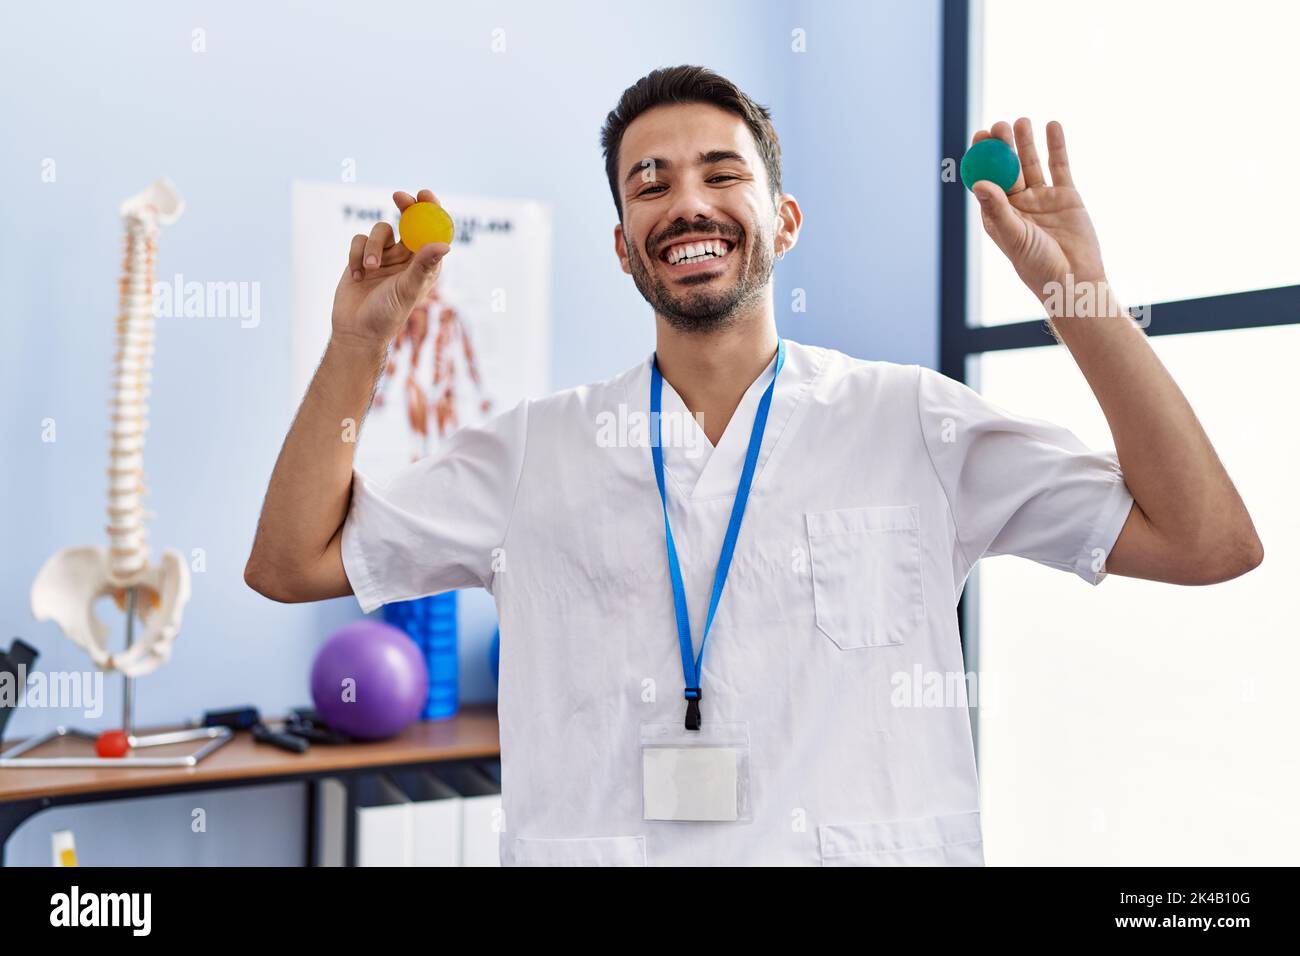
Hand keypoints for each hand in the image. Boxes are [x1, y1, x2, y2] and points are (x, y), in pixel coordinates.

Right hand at [330, 188, 450, 346]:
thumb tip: (445, 244)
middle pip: (409, 221)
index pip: (432, 231)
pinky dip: (355, 255)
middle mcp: (407, 257)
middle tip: (400, 197)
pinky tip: (356, 276)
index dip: (431, 209)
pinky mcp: (361, 257)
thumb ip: (424, 265)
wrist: (356, 330)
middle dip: (405, 207)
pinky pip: (358, 240)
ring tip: (370, 268)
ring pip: (380, 230)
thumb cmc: (388, 314)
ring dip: (373, 246)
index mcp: (425, 264)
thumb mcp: (408, 289)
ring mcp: (384, 256)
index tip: (424, 195)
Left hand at [970, 119, 1106, 303]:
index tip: (979, 135)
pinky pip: (1060, 166)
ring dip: (1026, 142)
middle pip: (1007, 167)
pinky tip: (1052, 126)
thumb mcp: (1015, 236)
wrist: (1075, 277)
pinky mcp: (1066, 195)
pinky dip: (1056, 146)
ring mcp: (1042, 198)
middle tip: (999, 125)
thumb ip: (998, 209)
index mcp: (998, 214)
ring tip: (1022, 121)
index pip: (985, 179)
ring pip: (1032, 163)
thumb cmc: (1038, 264)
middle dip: (1002, 145)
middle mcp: (1018, 203)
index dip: (981, 157)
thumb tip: (978, 183)